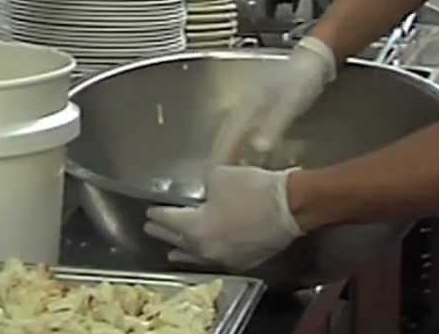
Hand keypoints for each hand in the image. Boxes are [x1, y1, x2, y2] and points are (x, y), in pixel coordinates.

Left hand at [145, 166, 302, 270]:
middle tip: (151, 228)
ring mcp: (222, 259)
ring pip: (194, 256)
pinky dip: (204, 256)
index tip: (148, 211)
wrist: (290, 208)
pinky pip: (214, 260)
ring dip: (181, 251)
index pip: (168, 221)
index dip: (157, 214)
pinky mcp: (240, 263)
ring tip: (170, 253)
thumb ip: (204, 183)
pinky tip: (203, 254)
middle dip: (163, 233)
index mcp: (194, 227)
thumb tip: (203, 190)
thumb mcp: (220, 175)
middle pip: (177, 241)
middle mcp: (204, 248)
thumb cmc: (252, 189)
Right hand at [211, 36, 337, 162]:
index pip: (229, 133)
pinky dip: (246, 141)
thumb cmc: (302, 81)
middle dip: (224, 153)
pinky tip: (252, 151)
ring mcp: (254, 102)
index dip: (221, 153)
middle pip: (229, 131)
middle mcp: (246, 103)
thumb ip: (273, 125)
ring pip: (238, 129)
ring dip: (234, 148)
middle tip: (220, 175)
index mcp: (249, 103)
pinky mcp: (264, 104)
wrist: (314, 60)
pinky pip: (249, 126)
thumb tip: (257, 149)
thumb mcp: (289, 104)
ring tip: (234, 168)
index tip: (214, 173)